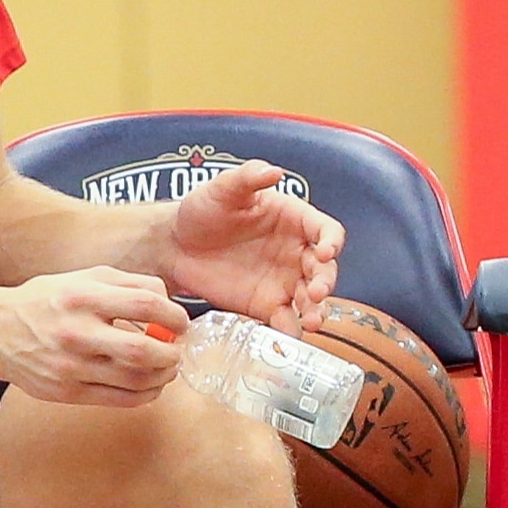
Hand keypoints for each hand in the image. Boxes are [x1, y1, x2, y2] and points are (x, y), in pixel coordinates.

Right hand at [0, 267, 188, 405]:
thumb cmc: (48, 301)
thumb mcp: (84, 278)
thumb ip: (129, 283)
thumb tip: (170, 301)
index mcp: (83, 297)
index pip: (146, 305)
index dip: (174, 316)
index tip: (181, 323)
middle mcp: (75, 332)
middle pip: (142, 351)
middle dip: (172, 353)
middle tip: (178, 350)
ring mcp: (70, 366)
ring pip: (134, 380)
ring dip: (163, 376)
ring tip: (167, 368)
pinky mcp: (66, 392)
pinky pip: (119, 399)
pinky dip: (145, 395)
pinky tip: (151, 385)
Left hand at [155, 160, 341, 328]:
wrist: (175, 245)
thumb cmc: (202, 210)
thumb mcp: (222, 188)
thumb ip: (248, 178)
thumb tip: (274, 171)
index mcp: (294, 220)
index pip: (326, 230)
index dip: (332, 241)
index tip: (325, 251)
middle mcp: (296, 252)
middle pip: (324, 269)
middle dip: (326, 282)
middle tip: (317, 293)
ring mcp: (284, 281)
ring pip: (311, 299)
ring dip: (317, 310)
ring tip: (312, 321)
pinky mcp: (267, 305)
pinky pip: (286, 319)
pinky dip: (292, 329)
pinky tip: (290, 335)